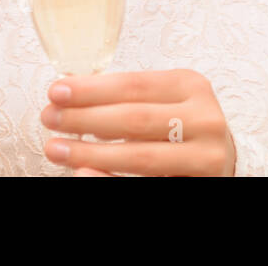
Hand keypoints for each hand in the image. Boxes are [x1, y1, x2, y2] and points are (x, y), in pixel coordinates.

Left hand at [39, 70, 234, 175]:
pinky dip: (113, 178)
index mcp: (190, 86)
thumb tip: (68, 98)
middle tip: (49, 119)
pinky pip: (151, 182)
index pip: (133, 85)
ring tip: (56, 149)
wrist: (218, 159)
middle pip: (135, 119)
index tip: (56, 92)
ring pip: (141, 156)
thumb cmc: (179, 125)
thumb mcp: (159, 100)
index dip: (92, 89)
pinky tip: (85, 172)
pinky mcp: (203, 183)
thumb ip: (123, 99)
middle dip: (85, 119)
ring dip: (92, 154)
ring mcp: (207, 156)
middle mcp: (205, 119)